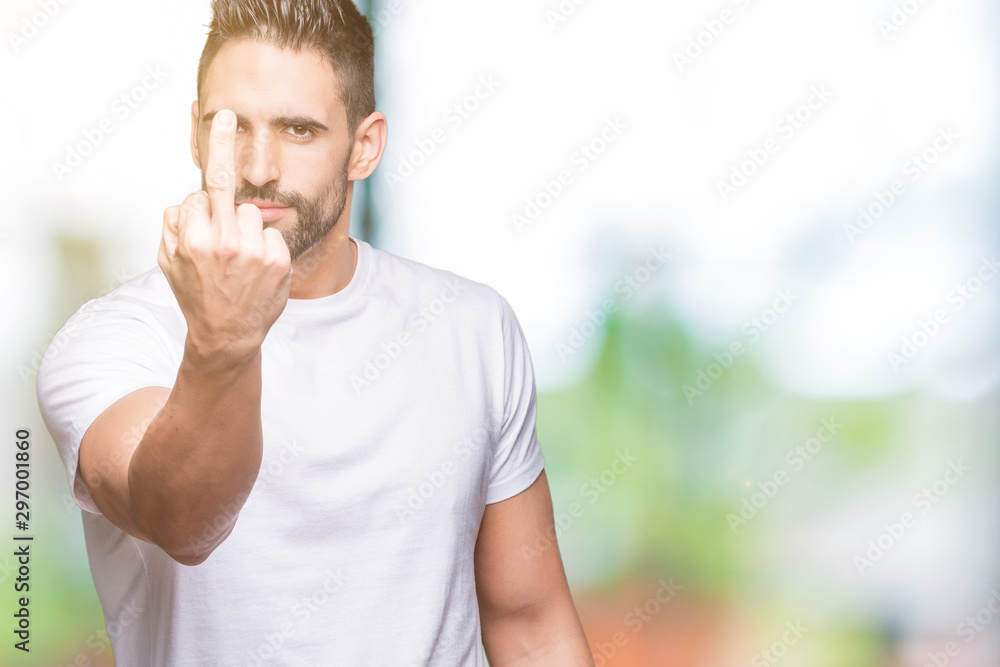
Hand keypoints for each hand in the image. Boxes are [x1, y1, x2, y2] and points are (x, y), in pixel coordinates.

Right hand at [158, 108, 290, 363]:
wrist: (228, 335)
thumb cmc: (196, 295)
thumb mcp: (168, 264)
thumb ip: (172, 228)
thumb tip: (182, 200)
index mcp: (192, 238)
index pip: (198, 194)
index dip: (201, 202)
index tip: (214, 128)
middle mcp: (223, 240)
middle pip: (225, 186)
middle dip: (222, 146)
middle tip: (226, 115)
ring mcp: (253, 250)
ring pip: (253, 211)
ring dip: (245, 226)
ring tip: (239, 258)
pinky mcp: (277, 260)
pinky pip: (272, 232)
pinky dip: (265, 243)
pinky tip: (257, 268)